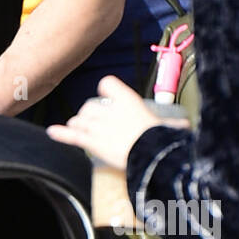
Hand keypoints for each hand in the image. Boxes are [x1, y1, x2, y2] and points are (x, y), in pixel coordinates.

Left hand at [46, 74, 186, 171]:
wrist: (150, 154)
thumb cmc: (161, 140)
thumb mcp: (170, 128)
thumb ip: (174, 125)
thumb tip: (185, 126)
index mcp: (128, 100)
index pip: (108, 84)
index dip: (106, 88)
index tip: (107, 92)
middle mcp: (110, 110)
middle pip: (90, 108)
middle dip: (89, 115)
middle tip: (94, 122)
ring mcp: (99, 126)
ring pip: (80, 121)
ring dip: (78, 125)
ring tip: (79, 129)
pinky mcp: (92, 142)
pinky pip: (72, 135)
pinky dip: (61, 133)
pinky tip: (52, 131)